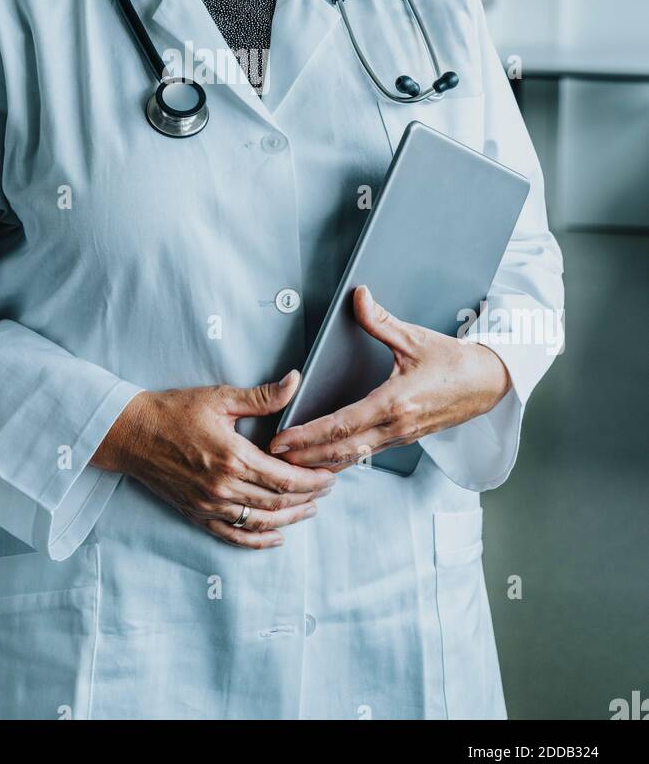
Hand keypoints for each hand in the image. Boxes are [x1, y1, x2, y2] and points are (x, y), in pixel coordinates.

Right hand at [93, 374, 334, 547]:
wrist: (131, 433)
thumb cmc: (174, 411)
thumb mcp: (220, 398)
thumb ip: (262, 396)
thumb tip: (295, 381)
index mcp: (233, 457)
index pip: (286, 477)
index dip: (313, 480)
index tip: (330, 476)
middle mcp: (223, 487)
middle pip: (278, 502)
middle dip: (308, 498)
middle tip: (327, 489)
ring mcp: (209, 505)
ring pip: (260, 521)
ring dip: (290, 519)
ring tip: (310, 510)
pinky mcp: (197, 514)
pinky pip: (233, 535)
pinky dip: (258, 540)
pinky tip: (276, 537)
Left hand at [269, 285, 511, 470]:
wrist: (489, 384)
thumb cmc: (455, 362)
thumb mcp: (415, 338)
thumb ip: (381, 320)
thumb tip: (359, 297)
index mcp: (394, 402)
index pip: (341, 424)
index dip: (308, 434)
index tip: (283, 439)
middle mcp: (395, 426)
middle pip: (341, 450)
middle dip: (305, 457)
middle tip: (273, 459)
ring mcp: (401, 437)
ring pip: (354, 457)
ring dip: (322, 463)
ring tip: (292, 466)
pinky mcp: (405, 438)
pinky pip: (368, 455)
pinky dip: (343, 460)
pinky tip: (327, 461)